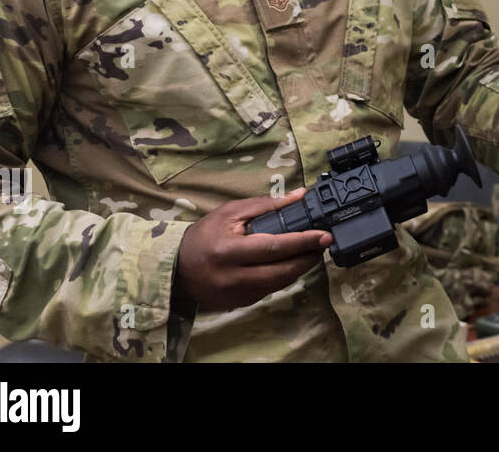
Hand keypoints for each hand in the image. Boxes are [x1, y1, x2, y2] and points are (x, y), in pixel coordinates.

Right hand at [173, 188, 332, 311]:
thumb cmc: (202, 236)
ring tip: (313, 252)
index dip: (302, 242)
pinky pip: (269, 290)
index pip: (274, 248)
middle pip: (282, 271)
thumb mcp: (230, 213)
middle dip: (308, 258)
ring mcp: (237, 294)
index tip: (324, 236)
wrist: (174, 269)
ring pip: (279, 284)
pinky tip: (292, 264)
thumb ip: (266, 205)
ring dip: (300, 268)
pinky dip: (284, 277)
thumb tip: (299, 196)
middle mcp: (233, 276)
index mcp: (229, 251)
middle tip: (324, 244)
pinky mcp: (240, 302)